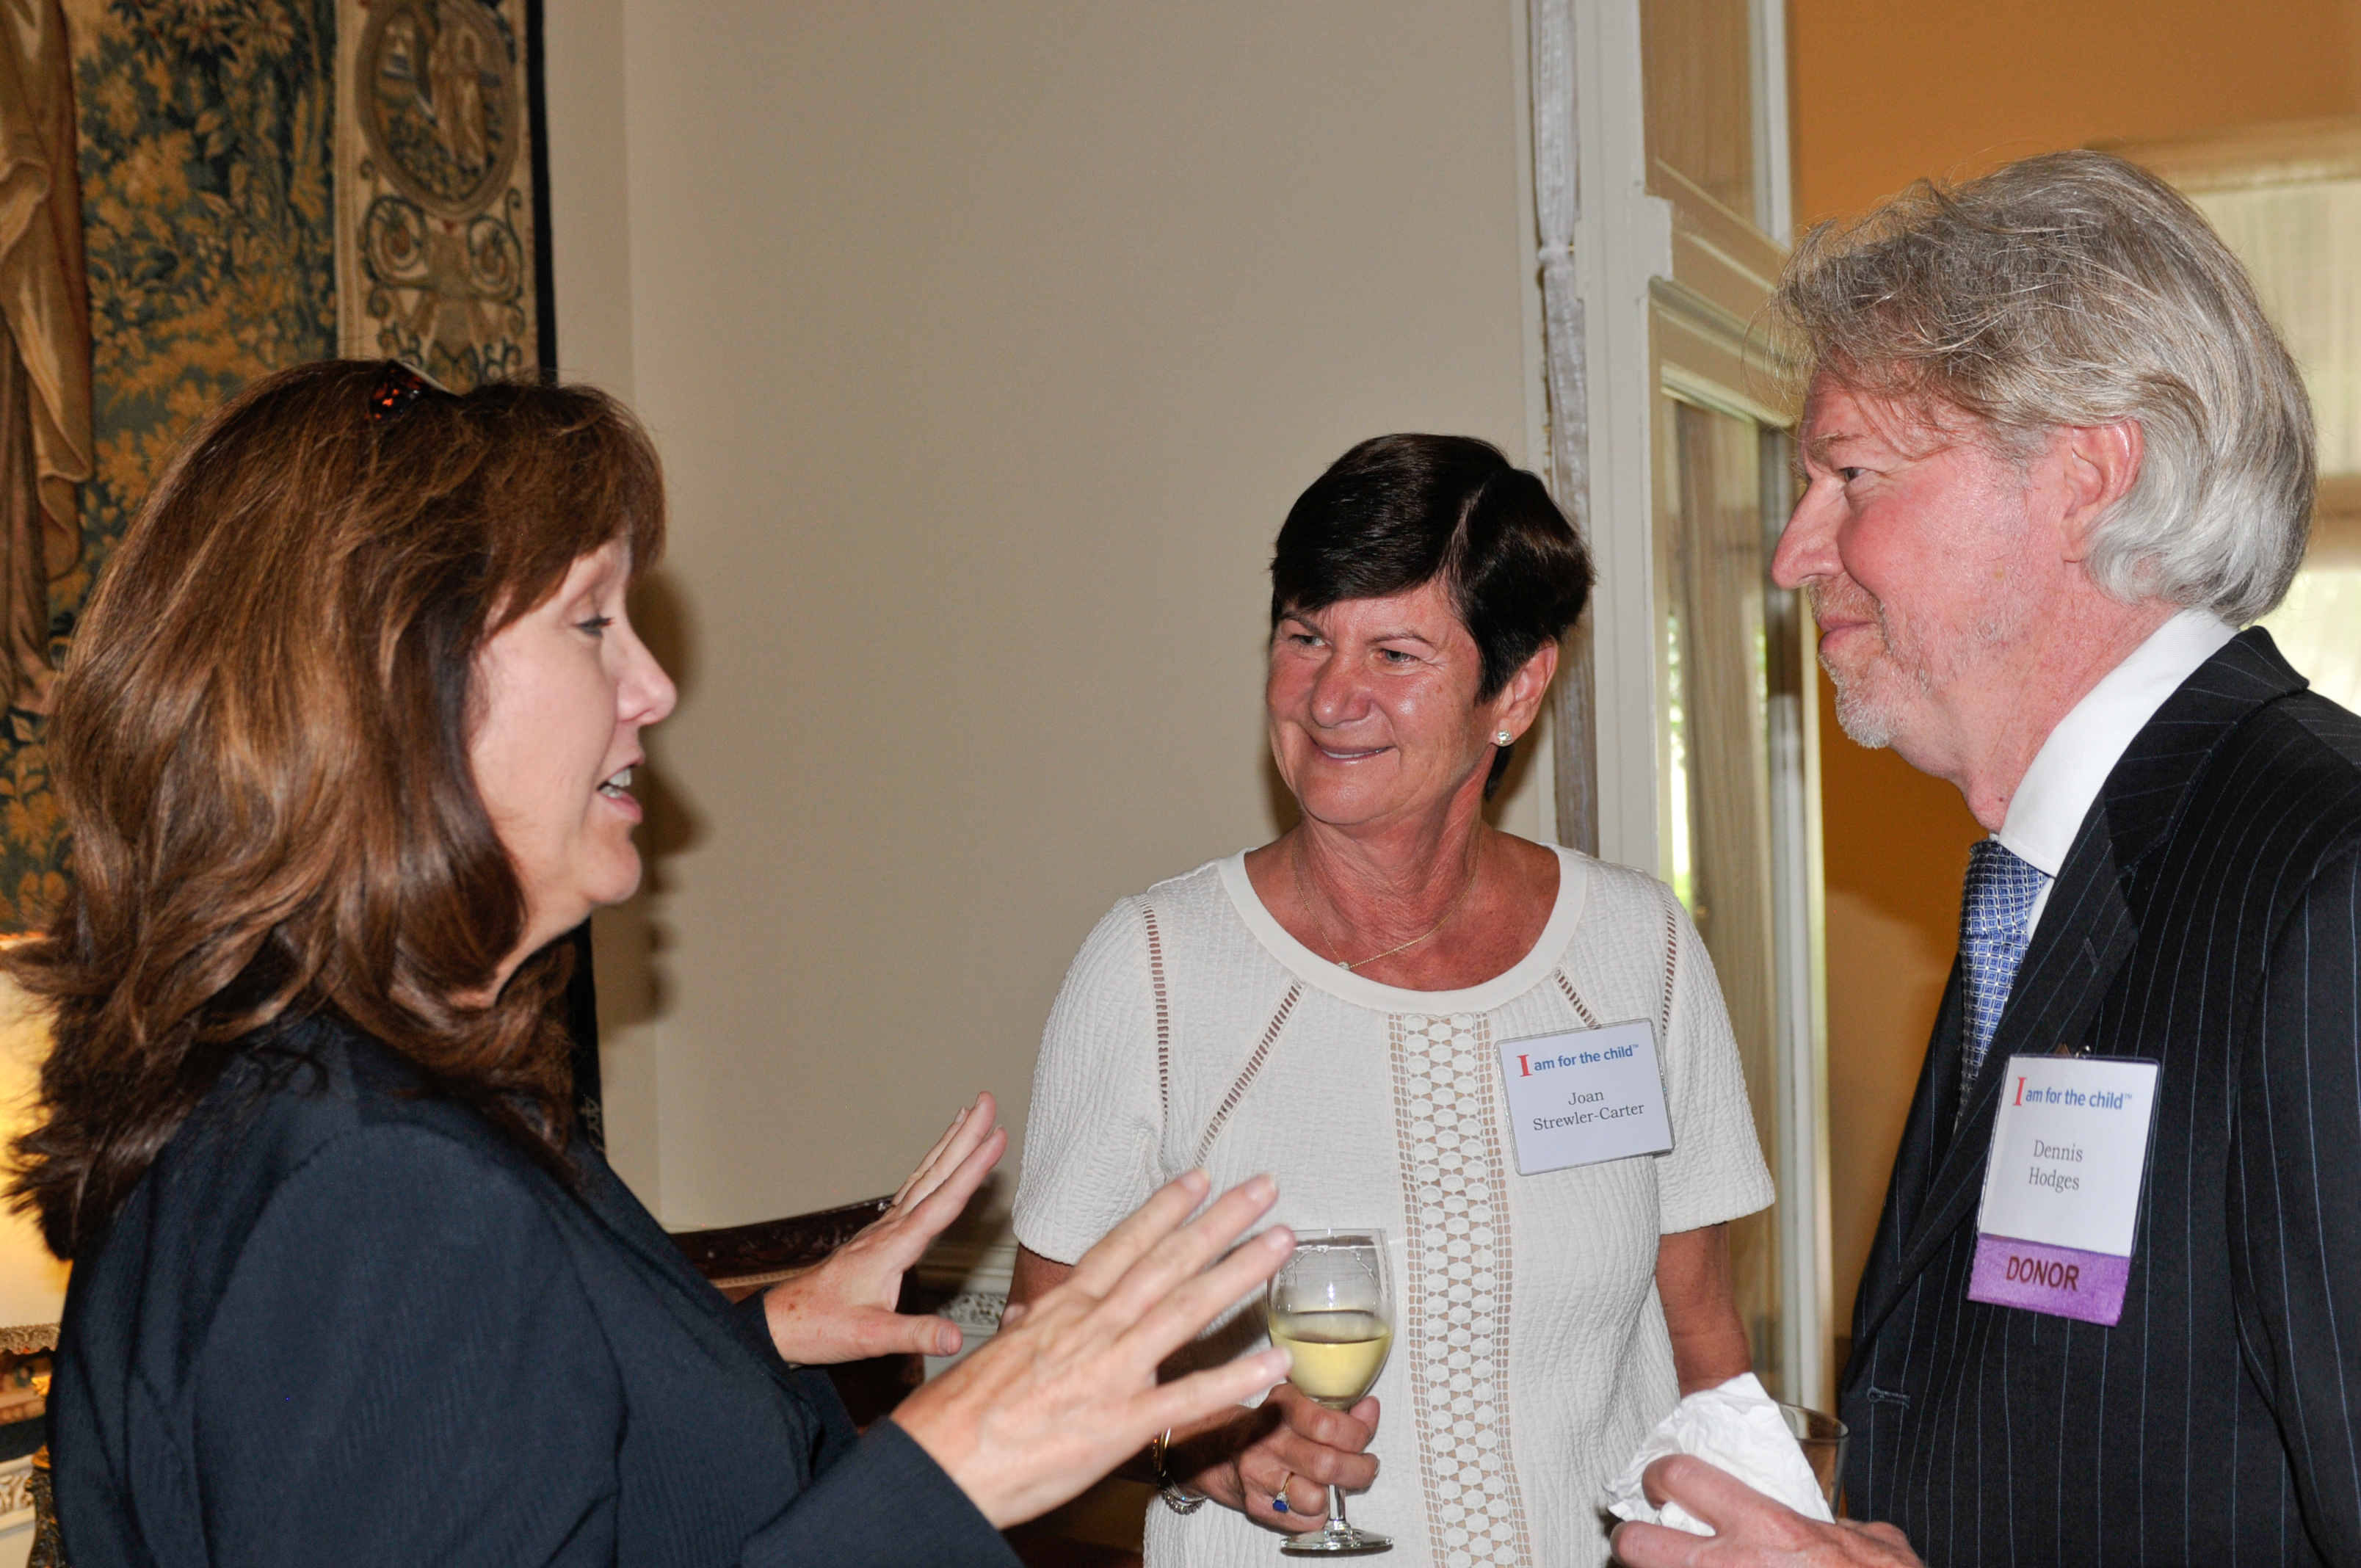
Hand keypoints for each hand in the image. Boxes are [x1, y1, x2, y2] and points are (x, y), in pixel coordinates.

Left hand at [757, 1092, 1005, 1363]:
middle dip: (964, 1138)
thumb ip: (915, 1334)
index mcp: (892, 1248)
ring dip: (949, 1144)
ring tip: (969, 1115)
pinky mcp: (880, 1235)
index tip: (996, 1140)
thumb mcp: (871, 1337)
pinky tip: (939, 1162)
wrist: (784, 1322)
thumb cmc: (821, 1326)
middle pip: (935, 1175)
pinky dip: (931, 1168)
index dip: (972, 1171)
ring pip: (923, 1177)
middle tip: (988, 1103)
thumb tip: (954, 1337)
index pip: (941, 1202)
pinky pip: (912, 1190)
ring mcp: (883, 1229)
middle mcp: (889, 1229)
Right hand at [891, 1170, 1295, 1527]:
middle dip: (1220, 1222)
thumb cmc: (955, 1417)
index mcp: (1060, 1311)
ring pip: (1187, 1310)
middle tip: (1263, 1190)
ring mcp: (1110, 1374)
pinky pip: (1190, 1399)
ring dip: (1239, 1273)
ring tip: (1280, 1244)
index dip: (1165, 1209)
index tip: (1198, 1180)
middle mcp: (1092, 1330)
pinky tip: (1276, 1363)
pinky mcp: (1120, 1426)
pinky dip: (1237, 1379)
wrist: (938, 1467)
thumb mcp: (991, 1354)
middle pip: (1167, 1262)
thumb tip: (1027, 1314)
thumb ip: (1023, 1329)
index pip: (1123, 1246)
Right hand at [1180, 1383, 1379, 1533]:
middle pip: (1327, 1465)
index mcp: (1281, 1408)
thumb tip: (1370, 1411)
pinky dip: (1318, 1512)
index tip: (1363, 1438)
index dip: (1358, 1435)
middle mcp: (1268, 1443)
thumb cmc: (1267, 1425)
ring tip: (1333, 1482)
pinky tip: (1311, 1494)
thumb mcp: (1299, 1404)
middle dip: (1359, 1470)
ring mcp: (1260, 1477)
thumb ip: (1338, 1409)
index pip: (1328, 1425)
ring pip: (1316, 1498)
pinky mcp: (1257, 1506)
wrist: (1217, 1450)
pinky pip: (1305, 1521)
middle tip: (1365, 1466)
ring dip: (1335, 1494)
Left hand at [1610, 1456, 1920, 1566]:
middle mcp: (1733, 1567)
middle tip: (1644, 1543)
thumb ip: (1848, 1532)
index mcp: (1768, 1528)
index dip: (1660, 1478)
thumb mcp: (1877, 1549)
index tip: (1661, 1488)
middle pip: (1635, 1543)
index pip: (1680, 1476)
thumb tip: (1843, 1531)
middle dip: (1632, 1543)